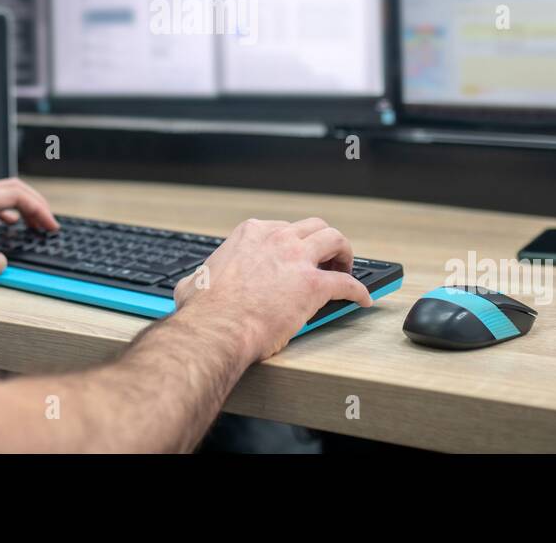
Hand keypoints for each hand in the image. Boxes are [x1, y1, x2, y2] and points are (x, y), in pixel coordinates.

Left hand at [0, 177, 58, 277]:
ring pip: (0, 194)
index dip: (37, 208)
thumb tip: (1, 263)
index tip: (50, 227)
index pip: (13, 195)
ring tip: (37, 225)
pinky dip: (7, 211)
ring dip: (24, 206)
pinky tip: (8, 225)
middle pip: (11, 188)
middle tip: (50, 226)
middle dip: (36, 203)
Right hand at [173, 217, 371, 362]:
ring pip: (335, 240)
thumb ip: (199, 277)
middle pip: (314, 227)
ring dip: (344, 253)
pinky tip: (362, 299)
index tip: (296, 256)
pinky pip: (348, 284)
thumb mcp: (193, 282)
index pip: (282, 228)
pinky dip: (359, 291)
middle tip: (327, 258)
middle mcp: (277, 239)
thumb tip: (193, 285)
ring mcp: (297, 260)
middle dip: (323, 241)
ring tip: (347, 268)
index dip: (293, 243)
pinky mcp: (314, 286)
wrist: (217, 329)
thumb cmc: (204, 311)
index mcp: (250, 235)